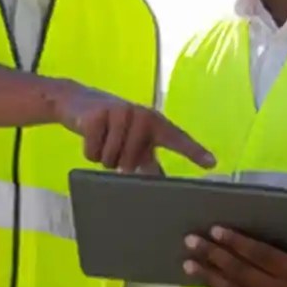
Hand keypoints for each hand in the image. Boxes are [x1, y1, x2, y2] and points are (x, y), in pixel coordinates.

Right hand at [50, 82, 215, 172]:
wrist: (76, 101)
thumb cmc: (111, 126)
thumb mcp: (132, 141)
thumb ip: (147, 161)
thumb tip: (161, 185)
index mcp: (155, 123)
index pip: (177, 139)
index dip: (194, 151)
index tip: (211, 163)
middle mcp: (142, 115)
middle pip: (132, 163)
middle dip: (119, 162)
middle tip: (113, 144)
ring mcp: (120, 113)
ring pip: (111, 160)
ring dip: (103, 156)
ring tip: (102, 138)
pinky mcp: (97, 115)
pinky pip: (93, 154)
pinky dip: (89, 151)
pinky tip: (90, 134)